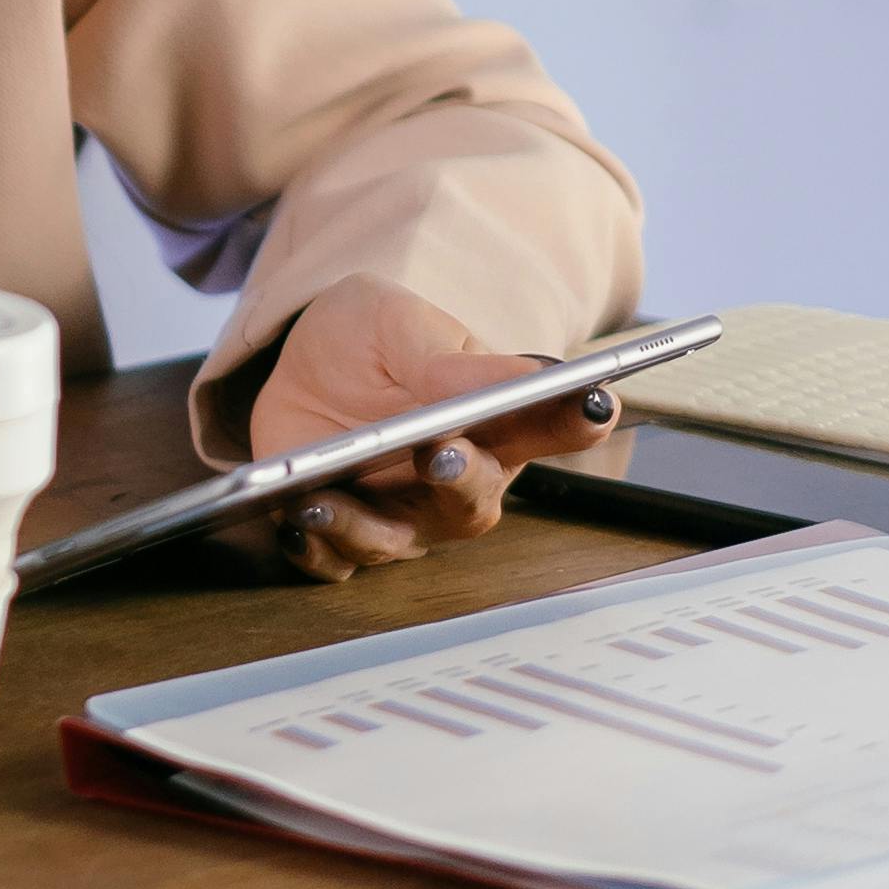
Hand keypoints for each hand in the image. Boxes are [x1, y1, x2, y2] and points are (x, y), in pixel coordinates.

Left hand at [246, 281, 613, 575]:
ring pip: (396, 541)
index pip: (548, 425)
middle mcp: (457, 481)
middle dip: (460, 479)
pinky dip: (314, 550)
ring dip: (361, 527)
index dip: (577, 421)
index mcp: (493, 424)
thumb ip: (456, 361)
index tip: (595, 406)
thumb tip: (534, 374)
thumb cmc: (372, 339)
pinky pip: (335, 561)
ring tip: (322, 499)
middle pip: (472, 499)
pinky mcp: (345, 529)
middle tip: (441, 453)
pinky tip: (292, 522)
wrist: (303, 355)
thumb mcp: (403, 326)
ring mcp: (402, 515)